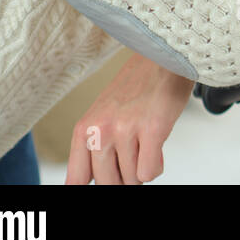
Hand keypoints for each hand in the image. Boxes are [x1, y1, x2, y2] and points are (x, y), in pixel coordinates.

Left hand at [66, 52, 194, 183]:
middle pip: (109, 183)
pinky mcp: (152, 128)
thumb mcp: (103, 115)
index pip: (76, 180)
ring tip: (148, 141)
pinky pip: (150, 172)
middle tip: (135, 156)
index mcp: (84, 129)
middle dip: (125, 177)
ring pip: (133, 179)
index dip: (97, 184)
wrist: (163, 55)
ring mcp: (125, 129)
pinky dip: (157, 164)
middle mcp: (100, 130)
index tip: (111, 181)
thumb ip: (94, 147)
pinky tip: (158, 144)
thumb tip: (92, 183)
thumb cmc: (136, 87)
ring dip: (144, 166)